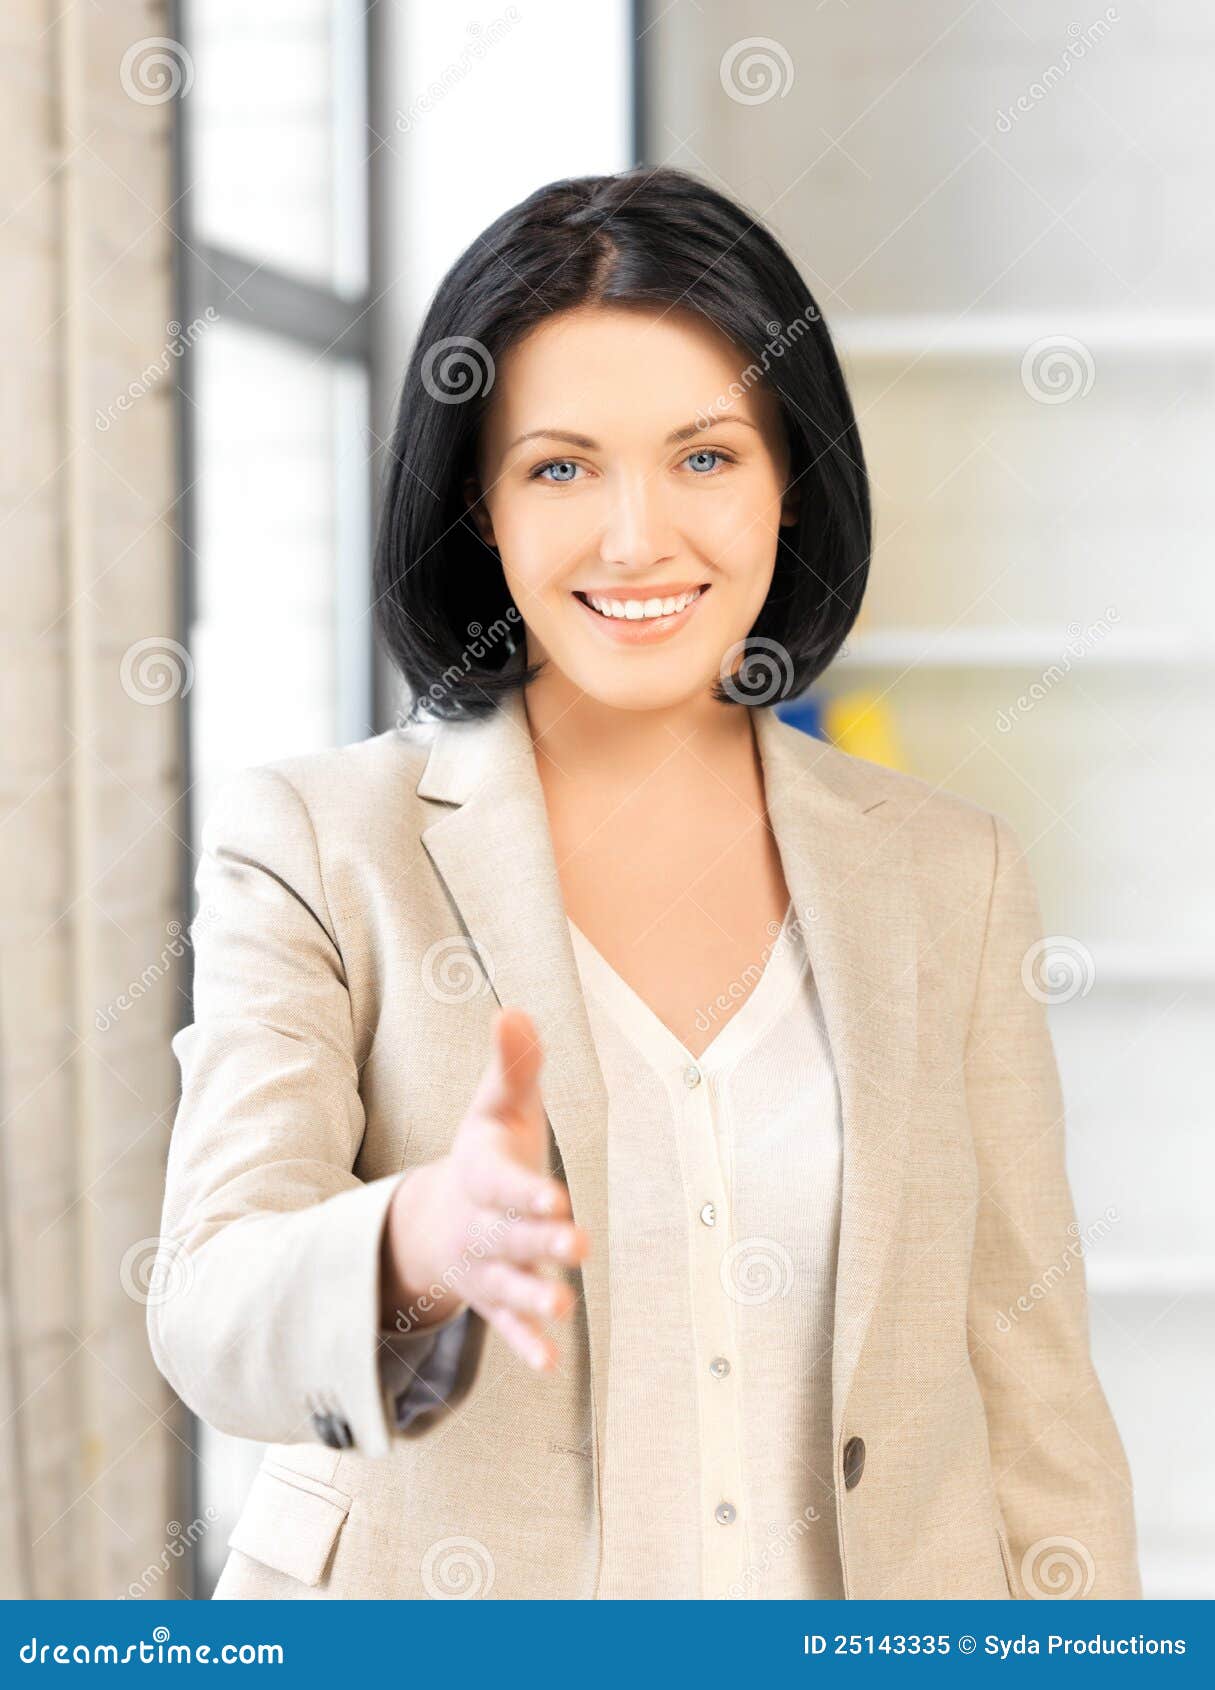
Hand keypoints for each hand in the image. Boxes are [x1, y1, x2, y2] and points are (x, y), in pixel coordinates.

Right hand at [380, 1007, 587, 1371]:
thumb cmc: (487, 1152)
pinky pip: (507, 1327)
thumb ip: (513, 1065)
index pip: (503, 1183)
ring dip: (534, 1296)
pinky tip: (550, 1363)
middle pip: (511, 1235)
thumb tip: (514, 1010)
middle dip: (541, 1239)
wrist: (441, 1216)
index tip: (557, 1196)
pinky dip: (525, 1345)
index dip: (528, 1190)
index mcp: (484, 1174)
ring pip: (509, 1284)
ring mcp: (487, 1267)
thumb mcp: (498, 1105)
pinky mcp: (496, 1300)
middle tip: (578, 1242)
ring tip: (564, 1306)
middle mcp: (483, 1224)